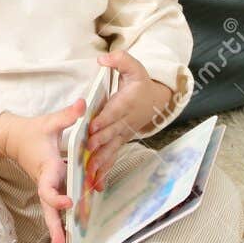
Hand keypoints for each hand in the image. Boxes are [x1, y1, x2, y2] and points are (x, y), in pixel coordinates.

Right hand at [0, 98, 84, 242]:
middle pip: (48, 207)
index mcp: (47, 167)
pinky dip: (60, 218)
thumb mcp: (50, 122)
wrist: (14, 139)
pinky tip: (71, 233)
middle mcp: (45, 180)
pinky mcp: (48, 187)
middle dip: (54, 225)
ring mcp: (46, 186)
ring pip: (50, 210)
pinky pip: (54, 206)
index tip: (69, 202)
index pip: (49, 186)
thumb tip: (83, 104)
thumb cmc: (33, 131)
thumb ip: (68, 115)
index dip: (57, 195)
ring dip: (56, 228)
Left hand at [84, 50, 175, 190]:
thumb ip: (120, 60)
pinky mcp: (120, 141)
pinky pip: (113, 156)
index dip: (104, 120)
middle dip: (99, 143)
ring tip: (91, 174)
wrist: (156, 100)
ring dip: (101, 162)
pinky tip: (97, 183)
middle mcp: (125, 121)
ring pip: (111, 149)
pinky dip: (105, 170)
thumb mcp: (134, 66)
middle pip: (111, 133)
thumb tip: (103, 59)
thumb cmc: (141, 83)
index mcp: (127, 102)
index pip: (114, 112)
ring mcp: (123, 133)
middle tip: (87, 151)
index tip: (92, 127)